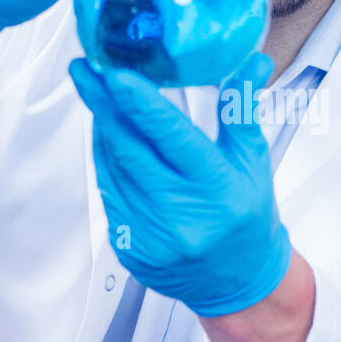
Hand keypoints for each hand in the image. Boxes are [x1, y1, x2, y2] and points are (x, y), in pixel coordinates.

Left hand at [69, 51, 292, 316]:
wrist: (238, 280)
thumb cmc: (247, 215)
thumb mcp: (253, 160)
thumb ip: (242, 109)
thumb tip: (253, 62)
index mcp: (217, 189)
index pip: (173, 138)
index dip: (140, 104)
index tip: (114, 73)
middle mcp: (182, 216)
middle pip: (130, 149)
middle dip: (103, 103)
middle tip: (87, 67)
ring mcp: (151, 236)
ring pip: (112, 168)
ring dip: (101, 127)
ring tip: (94, 91)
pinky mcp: (129, 247)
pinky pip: (107, 191)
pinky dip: (104, 159)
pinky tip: (106, 135)